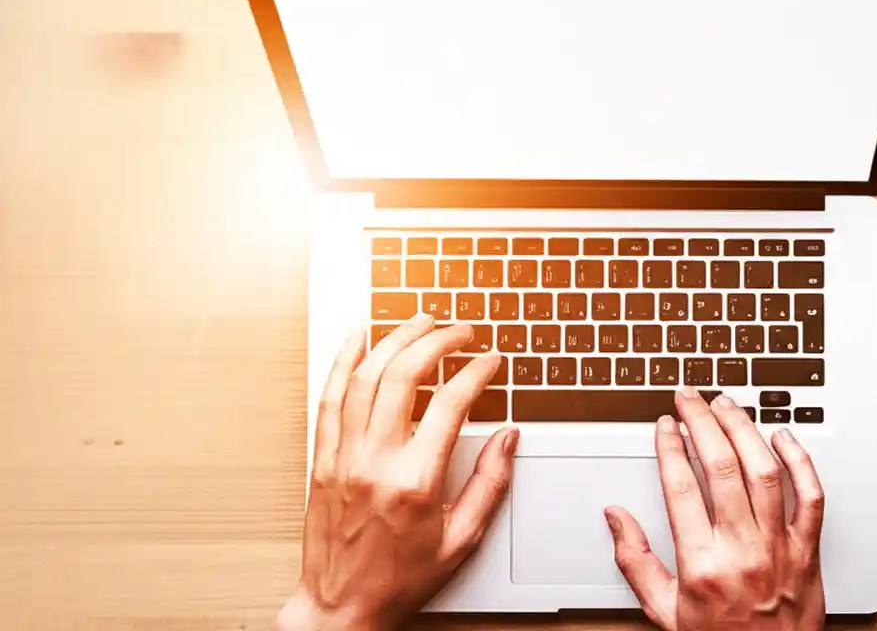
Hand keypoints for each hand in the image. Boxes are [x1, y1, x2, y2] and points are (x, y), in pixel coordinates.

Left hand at [277, 316, 516, 630]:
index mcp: (416, 481)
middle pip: (405, 375)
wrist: (341, 609)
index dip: (477, 372)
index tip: (491, 361)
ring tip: (419, 321)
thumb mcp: (462, 539)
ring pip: (365, 377)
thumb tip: (508, 437)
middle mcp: (376, 462)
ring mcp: (343, 457)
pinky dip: (343, 361)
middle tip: (459, 330)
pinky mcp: (322, 459)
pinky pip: (329, 398)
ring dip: (394, 339)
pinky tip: (357, 338)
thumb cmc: (400, 580)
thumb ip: (490, 482)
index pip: (451, 404)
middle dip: (437, 340)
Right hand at [605, 388, 824, 630]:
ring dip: (744, 429)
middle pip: (722, 467)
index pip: (682, 487)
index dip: (670, 447)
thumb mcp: (664, 611)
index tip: (664, 425)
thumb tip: (616, 517)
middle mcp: (742, 550)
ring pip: (764, 471)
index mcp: (702, 564)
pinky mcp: (809, 549)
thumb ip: (637, 561)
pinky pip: (811, 496)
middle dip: (702, 422)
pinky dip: (800, 461)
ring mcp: (779, 546)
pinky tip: (782, 437)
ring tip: (727, 405)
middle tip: (690, 397)